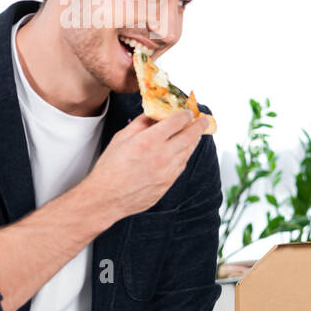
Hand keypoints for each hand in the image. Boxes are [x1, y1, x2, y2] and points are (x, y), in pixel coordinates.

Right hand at [84, 111, 206, 222]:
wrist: (107, 198)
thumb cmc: (109, 169)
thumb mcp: (121, 138)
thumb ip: (140, 124)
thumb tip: (153, 114)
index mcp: (148, 141)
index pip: (176, 122)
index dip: (185, 115)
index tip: (188, 112)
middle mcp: (162, 156)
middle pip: (189, 136)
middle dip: (199, 126)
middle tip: (203, 120)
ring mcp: (168, 171)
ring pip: (188, 151)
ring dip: (194, 140)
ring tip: (195, 133)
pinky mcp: (169, 183)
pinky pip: (182, 165)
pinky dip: (185, 155)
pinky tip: (183, 150)